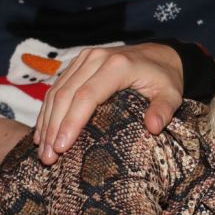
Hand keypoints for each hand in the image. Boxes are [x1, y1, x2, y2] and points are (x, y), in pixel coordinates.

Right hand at [35, 43, 183, 164]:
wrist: (160, 55)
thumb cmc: (165, 79)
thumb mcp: (171, 94)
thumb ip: (164, 110)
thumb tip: (153, 127)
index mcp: (118, 66)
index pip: (87, 96)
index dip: (71, 123)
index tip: (62, 148)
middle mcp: (97, 58)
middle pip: (66, 95)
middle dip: (54, 128)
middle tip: (48, 158)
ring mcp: (85, 59)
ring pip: (57, 92)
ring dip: (46, 123)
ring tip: (43, 152)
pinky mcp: (78, 63)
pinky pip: (57, 87)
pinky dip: (48, 111)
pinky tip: (42, 134)